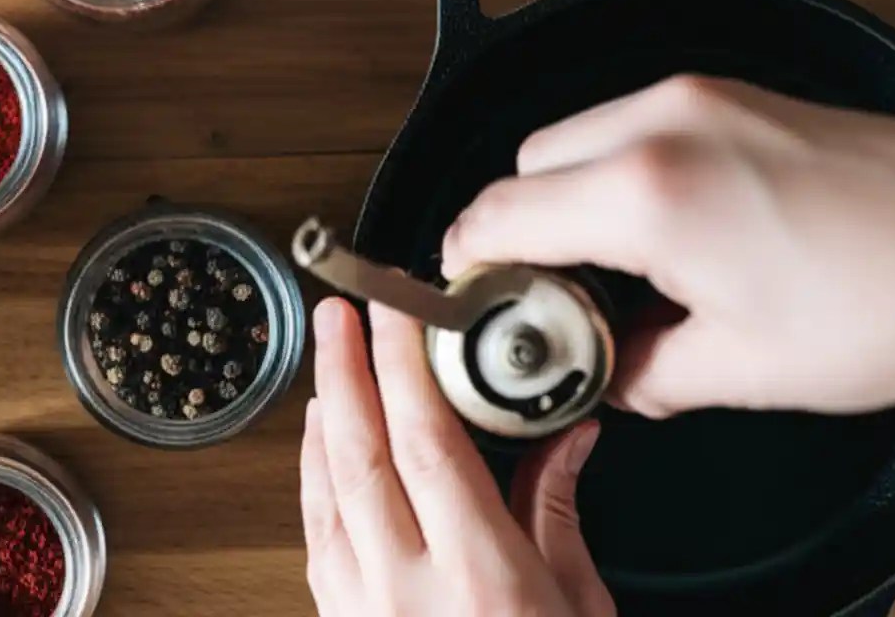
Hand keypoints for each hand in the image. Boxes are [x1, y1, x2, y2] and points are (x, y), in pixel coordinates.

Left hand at [301, 297, 614, 616]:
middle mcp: (408, 591)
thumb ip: (557, 512)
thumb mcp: (579, 602)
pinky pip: (318, 537)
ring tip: (332, 360)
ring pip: (328, 491)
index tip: (394, 309)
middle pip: (363, 455)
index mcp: (479, 575)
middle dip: (345, 370)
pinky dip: (315, 477)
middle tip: (340, 314)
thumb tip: (568, 434)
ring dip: (327, 416)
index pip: (428, 442)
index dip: (403, 364)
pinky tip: (322, 444)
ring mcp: (363, 610)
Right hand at [442, 75, 894, 416]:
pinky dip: (617, 176)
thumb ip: (637, 372)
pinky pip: (631, 126)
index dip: (466, 262)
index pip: (500, 213)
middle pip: (525, 166)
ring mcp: (701, 98)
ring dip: (566, 200)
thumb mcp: (742, 370)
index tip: (468, 297)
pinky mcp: (734, 96)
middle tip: (546, 298)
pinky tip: (661, 237)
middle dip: (517, 232)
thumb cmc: (893, 301)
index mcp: (648, 194)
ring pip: (574, 139)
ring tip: (611, 272)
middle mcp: (663, 124)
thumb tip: (604, 370)